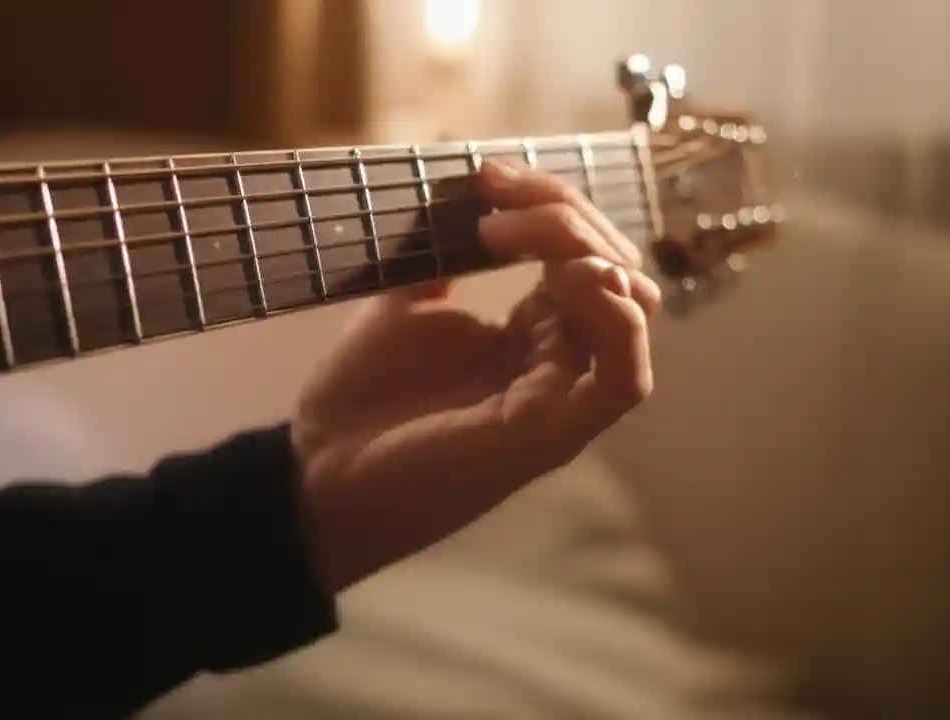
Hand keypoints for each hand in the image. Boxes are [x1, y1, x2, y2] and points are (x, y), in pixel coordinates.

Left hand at [292, 160, 660, 590]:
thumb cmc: (361, 397)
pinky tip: (569, 277)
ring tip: (507, 233)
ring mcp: (562, 401)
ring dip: (585, 250)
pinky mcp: (550, 436)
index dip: (548, 201)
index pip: (584, 252)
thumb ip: (443, 254)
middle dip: (565, 211)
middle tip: (494, 193)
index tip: (486, 173)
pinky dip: (614, 320)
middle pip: (617, 268)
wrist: (316, 470)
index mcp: (534, 333)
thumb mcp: (404, 304)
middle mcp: (561, 363)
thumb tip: (459, 180)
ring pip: (632, 310)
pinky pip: (625, 379)